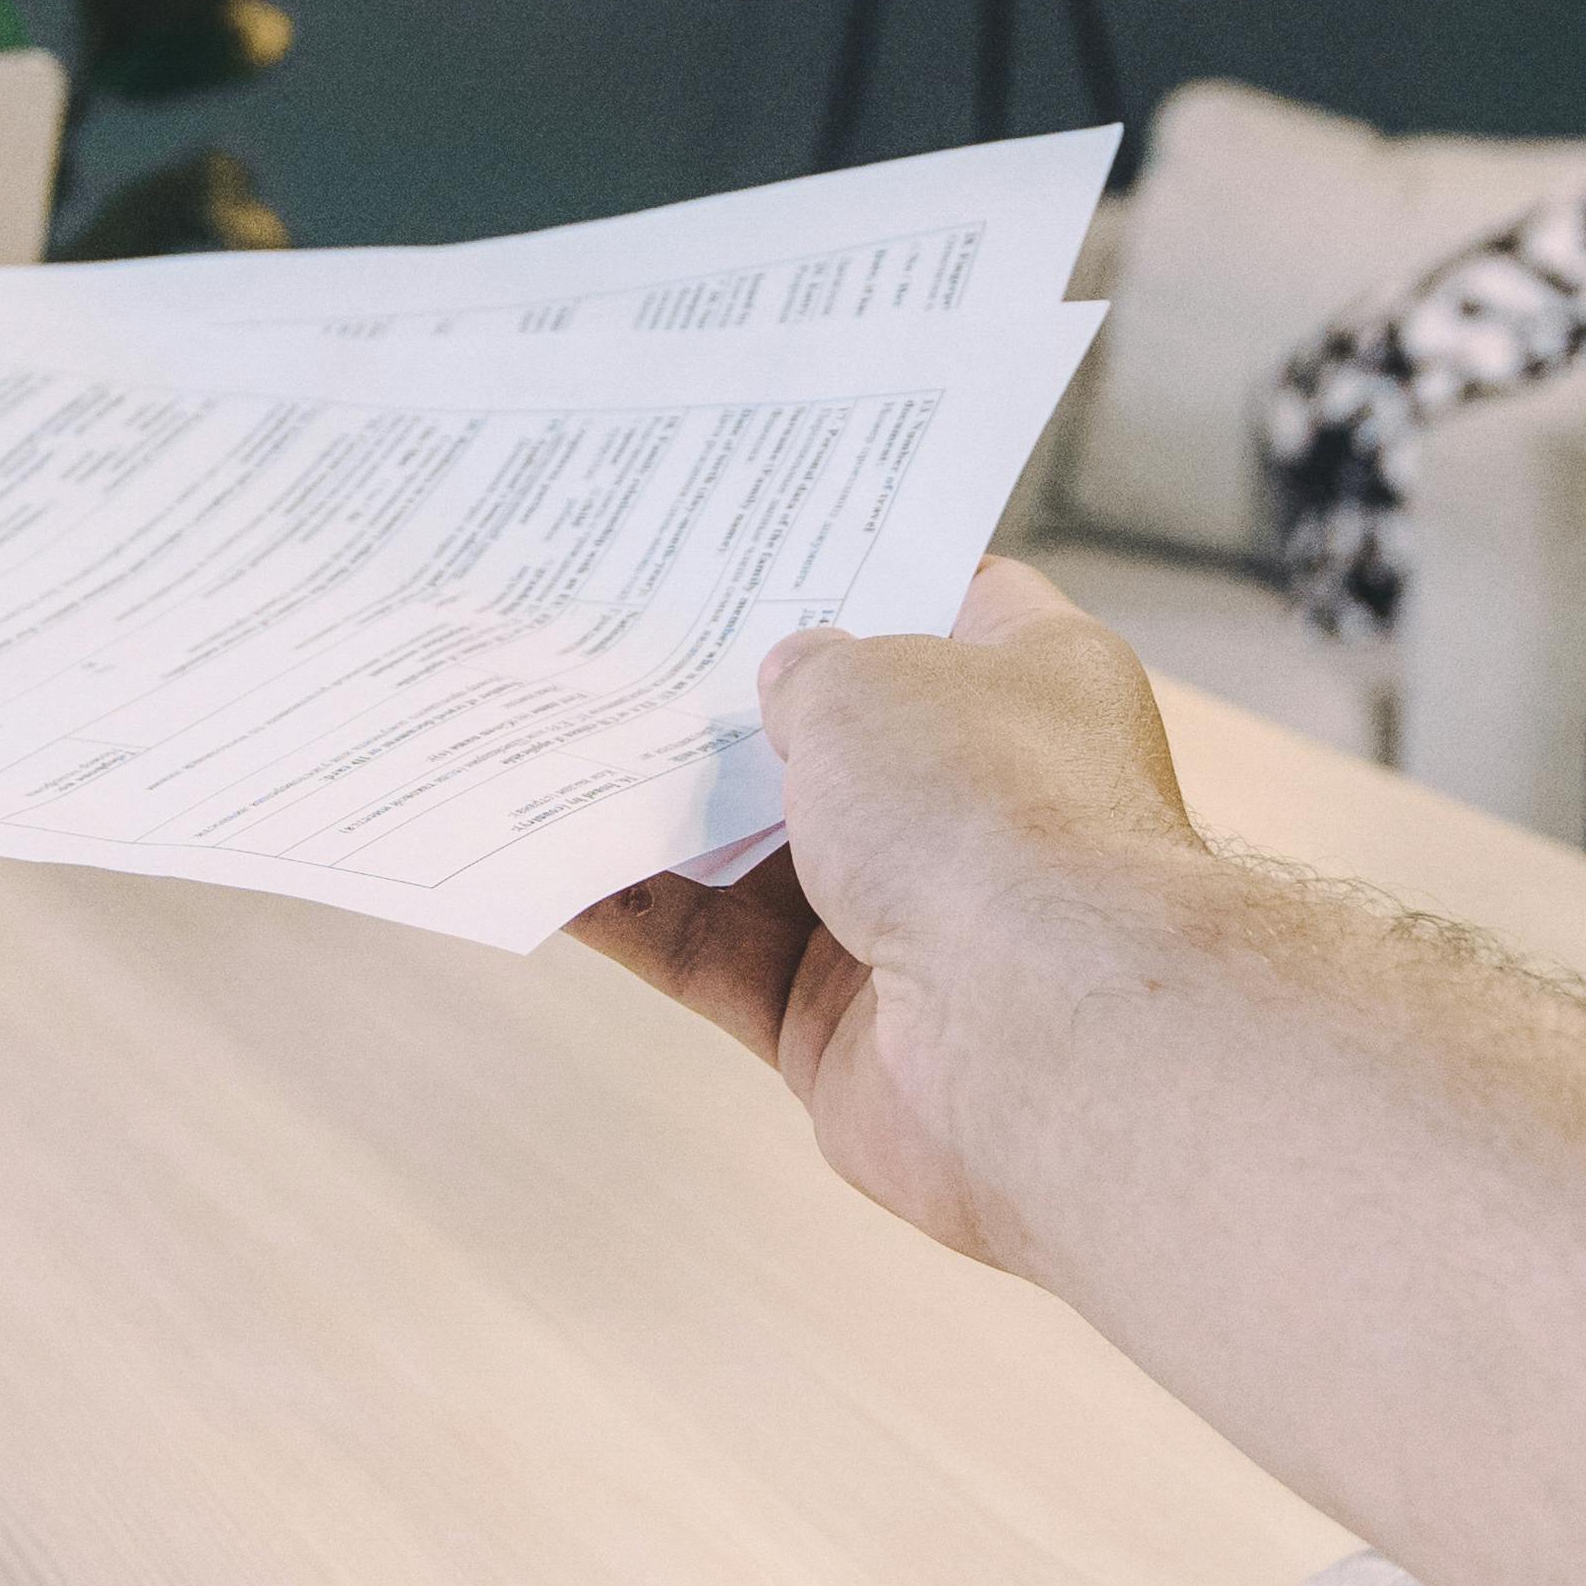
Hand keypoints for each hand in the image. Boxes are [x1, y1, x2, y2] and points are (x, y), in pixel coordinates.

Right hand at [565, 555, 1209, 1266]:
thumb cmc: (982, 815)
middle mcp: (987, 803)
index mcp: (1036, 689)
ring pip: (760, 857)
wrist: (1035, 1037)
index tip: (758, 547)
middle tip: (616, 645)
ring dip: (662, 813)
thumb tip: (780, 684)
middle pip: (838, 742)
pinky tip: (549, 868)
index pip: (952, 602)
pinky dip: (636, 918)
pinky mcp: (841, 1029)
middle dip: (730, 705)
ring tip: (549, 740)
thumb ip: (808, 672)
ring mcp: (916, 922)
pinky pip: (715, 958)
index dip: (859, 570)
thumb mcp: (868, 684)